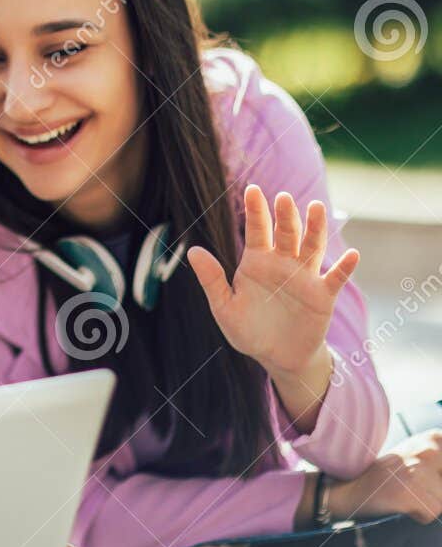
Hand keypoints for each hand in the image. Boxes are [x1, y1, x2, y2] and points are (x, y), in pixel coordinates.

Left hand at [188, 185, 356, 404]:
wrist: (277, 356)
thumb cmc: (248, 330)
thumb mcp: (224, 307)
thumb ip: (212, 280)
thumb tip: (193, 251)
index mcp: (256, 262)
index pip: (256, 231)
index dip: (255, 210)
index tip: (252, 189)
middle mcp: (282, 263)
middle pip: (286, 233)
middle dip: (285, 215)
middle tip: (284, 197)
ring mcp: (304, 277)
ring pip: (312, 247)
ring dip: (316, 229)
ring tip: (316, 209)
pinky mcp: (323, 295)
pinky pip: (336, 278)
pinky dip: (345, 267)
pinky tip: (353, 255)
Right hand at [326, 429, 441, 522]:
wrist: (349, 488)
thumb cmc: (389, 477)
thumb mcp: (419, 457)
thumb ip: (441, 462)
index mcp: (433, 438)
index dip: (439, 481)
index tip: (428, 480)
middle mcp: (427, 450)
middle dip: (437, 493)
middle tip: (415, 488)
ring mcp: (416, 471)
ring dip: (428, 505)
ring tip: (407, 496)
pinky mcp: (407, 492)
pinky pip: (430, 514)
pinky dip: (418, 515)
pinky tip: (400, 504)